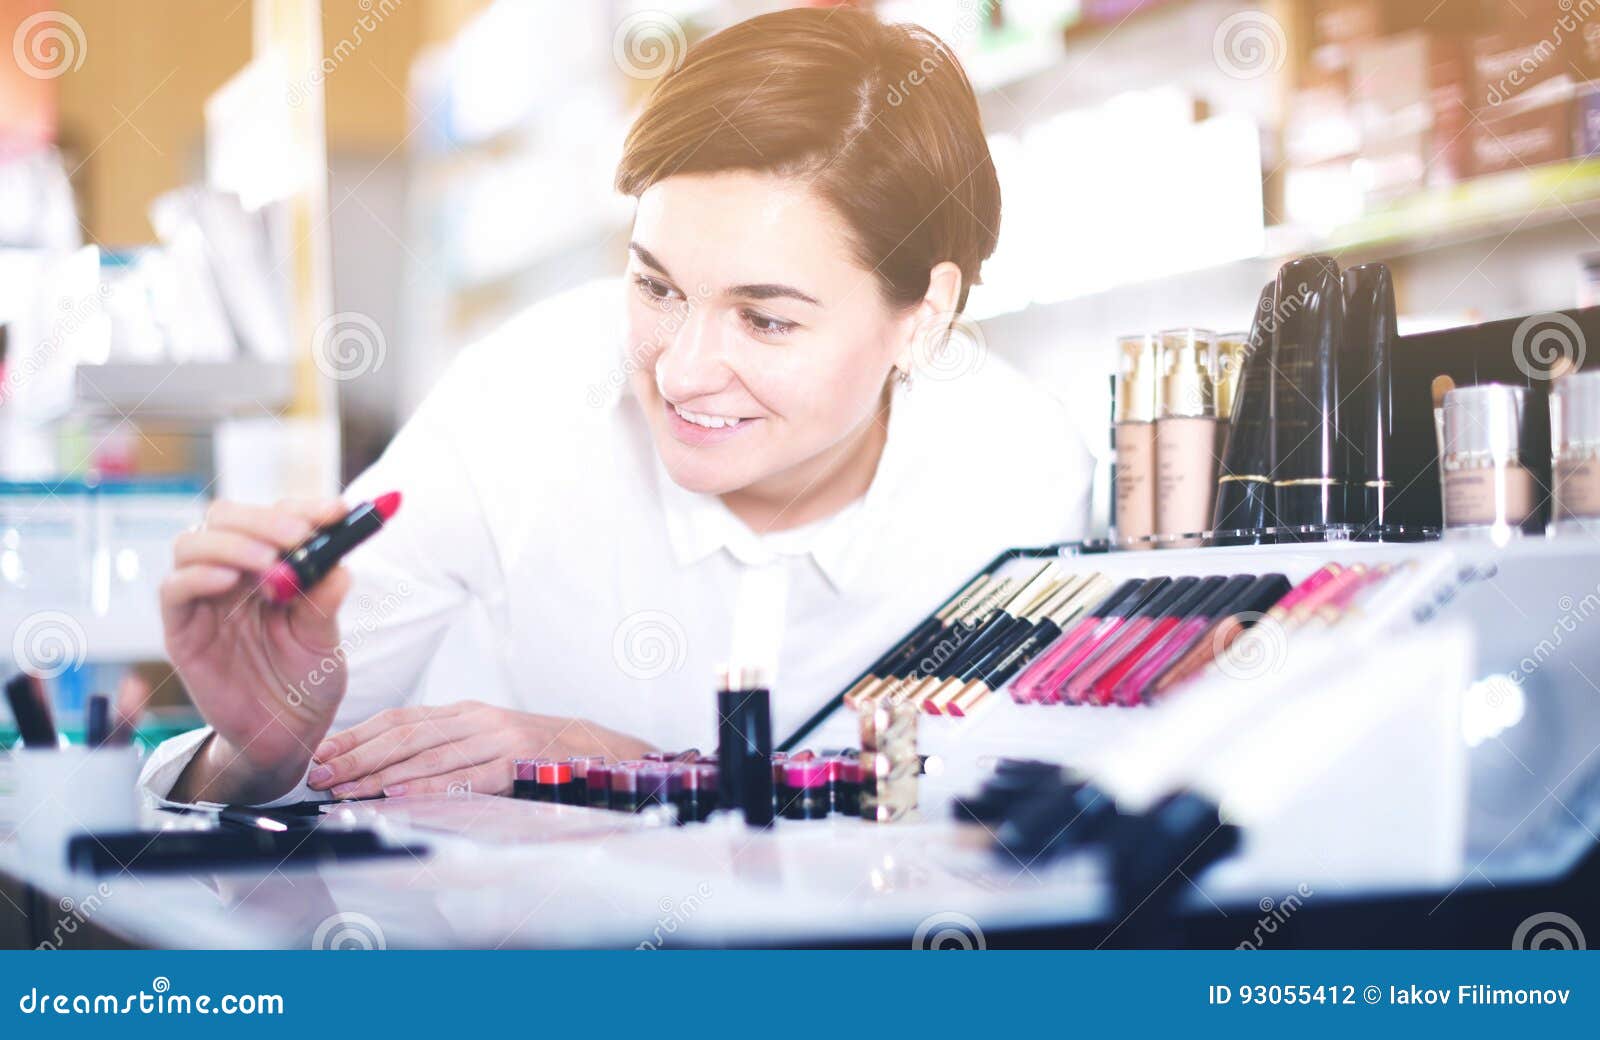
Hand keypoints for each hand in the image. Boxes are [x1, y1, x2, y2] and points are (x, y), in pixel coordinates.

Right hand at [161, 498, 352, 801]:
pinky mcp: (182, 629)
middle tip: (298, 536)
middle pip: (225, 517)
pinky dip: (198, 576)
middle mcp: (234, 572)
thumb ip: (327, 600)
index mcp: (272, 563)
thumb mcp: (325, 638)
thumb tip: (338, 564)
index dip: (305, 508)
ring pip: (193, 543)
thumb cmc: (307, 679)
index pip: (277, 515)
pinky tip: (229, 582)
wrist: (286, 733)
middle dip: (263, 519)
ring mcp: (204, 598)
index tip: (337, 513)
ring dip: (232, 543)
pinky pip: (174, 590)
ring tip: (270, 563)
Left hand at [306, 701, 656, 798]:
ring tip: (345, 789)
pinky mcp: (516, 763)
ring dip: (380, 775)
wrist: (599, 750)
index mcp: (466, 712)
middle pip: (405, 734)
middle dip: (356, 755)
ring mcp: (498, 739)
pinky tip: (398, 797)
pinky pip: (464, 777)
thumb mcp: (488, 740)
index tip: (321, 751)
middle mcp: (478, 719)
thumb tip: (386, 768)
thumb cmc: (537, 754)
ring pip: (427, 755)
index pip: (400, 719)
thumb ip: (446, 747)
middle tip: (319, 773)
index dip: (357, 734)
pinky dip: (427, 787)